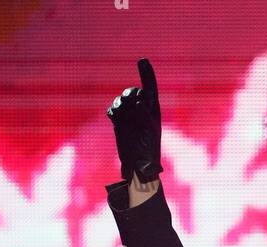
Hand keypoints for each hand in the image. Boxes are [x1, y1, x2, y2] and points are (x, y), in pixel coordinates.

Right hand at [107, 57, 162, 183]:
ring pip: (121, 100)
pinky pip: (113, 110)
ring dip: (119, 104)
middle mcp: (141, 110)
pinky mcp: (119, 122)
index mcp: (152, 109)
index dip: (146, 73)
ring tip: (119, 113)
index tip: (142, 60)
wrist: (138, 165)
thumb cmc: (148, 151)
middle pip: (132, 92)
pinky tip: (114, 117)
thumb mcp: (150, 131)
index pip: (150, 87)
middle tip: (127, 103)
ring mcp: (129, 116)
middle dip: (128, 94)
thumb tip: (139, 103)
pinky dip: (113, 111)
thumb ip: (145, 116)